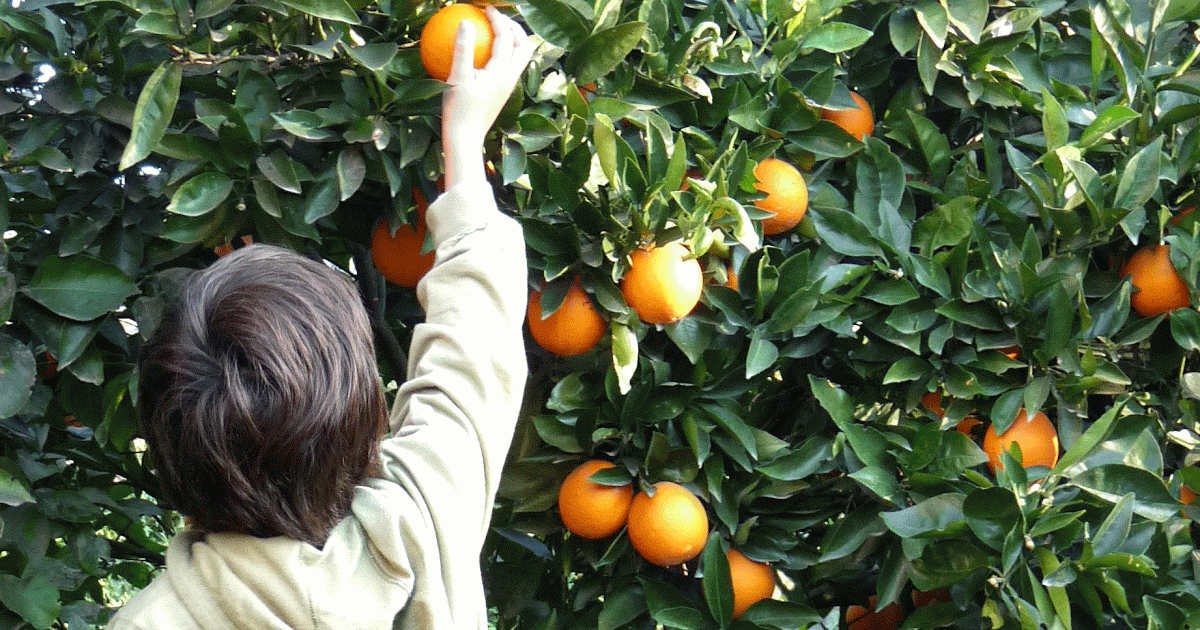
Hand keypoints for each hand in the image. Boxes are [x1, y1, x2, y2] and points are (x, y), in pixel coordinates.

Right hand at [441, 6, 532, 188]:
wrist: (465, 140)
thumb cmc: (458, 110)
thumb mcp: (456, 78)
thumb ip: (463, 48)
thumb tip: (466, 22)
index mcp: (502, 73)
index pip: (506, 38)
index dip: (498, 19)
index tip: (486, 8)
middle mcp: (510, 79)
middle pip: (524, 46)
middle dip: (515, 28)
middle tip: (499, 17)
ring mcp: (508, 87)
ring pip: (520, 58)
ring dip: (513, 41)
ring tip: (496, 31)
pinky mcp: (502, 93)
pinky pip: (508, 67)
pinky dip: (502, 54)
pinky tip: (483, 53)